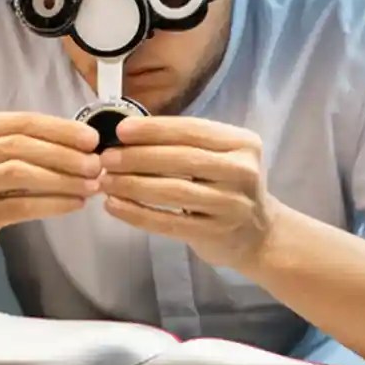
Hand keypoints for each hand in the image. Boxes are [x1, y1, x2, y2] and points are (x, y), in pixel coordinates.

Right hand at [0, 112, 103, 256]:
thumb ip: (29, 144)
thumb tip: (84, 145)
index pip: (24, 121)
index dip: (62, 129)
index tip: (92, 139)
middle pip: (22, 146)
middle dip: (65, 155)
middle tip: (95, 165)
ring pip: (21, 174)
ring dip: (62, 179)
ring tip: (90, 186)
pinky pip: (21, 206)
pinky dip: (52, 204)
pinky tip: (74, 204)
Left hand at [99, 116, 282, 270]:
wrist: (258, 235)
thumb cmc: (227, 186)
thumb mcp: (220, 157)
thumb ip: (185, 143)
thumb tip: (127, 133)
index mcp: (242, 143)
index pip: (193, 130)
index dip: (154, 129)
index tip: (120, 130)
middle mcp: (242, 171)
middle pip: (182, 159)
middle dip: (137, 157)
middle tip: (105, 158)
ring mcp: (231, 205)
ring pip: (173, 191)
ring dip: (132, 185)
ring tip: (105, 181)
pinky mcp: (215, 233)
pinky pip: (168, 222)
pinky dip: (137, 214)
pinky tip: (115, 206)